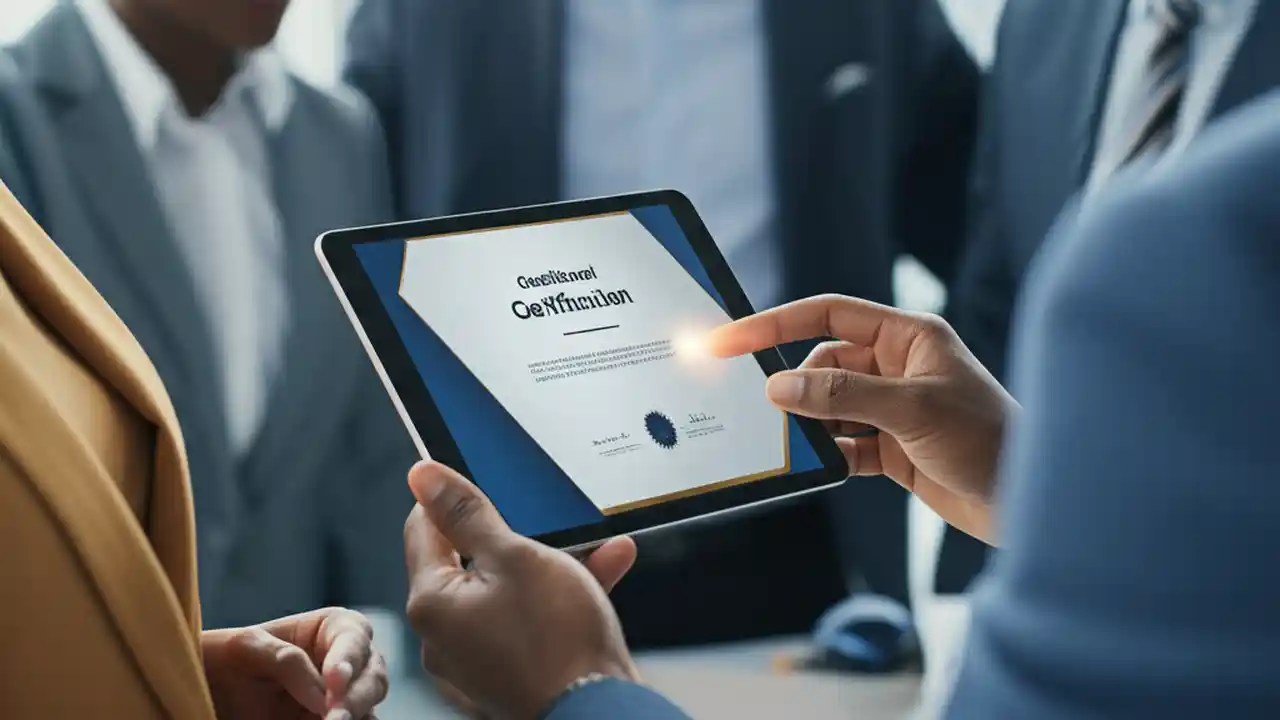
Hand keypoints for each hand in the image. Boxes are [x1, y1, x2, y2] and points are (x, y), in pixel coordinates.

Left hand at [202, 608, 387, 719]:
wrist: (215, 694)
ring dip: (357, 715)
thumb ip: (287, 661)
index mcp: (332, 628)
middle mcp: (349, 660)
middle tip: (334, 719)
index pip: (354, 637)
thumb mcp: (247, 648)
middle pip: (373, 675)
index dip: (349, 660)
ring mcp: (347, 695)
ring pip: (370, 706)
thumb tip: (325, 695)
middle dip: (357, 696)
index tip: (334, 684)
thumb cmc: (229, 658)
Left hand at [403, 461, 638, 719]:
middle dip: (515, 534)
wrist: (599, 710)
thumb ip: (467, 514)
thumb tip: (422, 477)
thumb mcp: (515, 556)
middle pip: (467, 563)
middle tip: (546, 518)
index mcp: (431, 603)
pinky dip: (558, 596)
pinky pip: (527, 620)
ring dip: (549, 564)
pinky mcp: (509, 673)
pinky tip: (604, 568)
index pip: (422, 530)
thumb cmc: (557, 639)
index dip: (450, 499)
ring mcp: (476, 659)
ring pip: (507, 590)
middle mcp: (443, 637)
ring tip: (593, 543)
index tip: (479, 481)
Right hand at [709, 294, 1016, 544]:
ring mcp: (894, 409)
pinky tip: (820, 466)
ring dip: (811, 425)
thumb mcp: (911, 410)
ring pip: (829, 407)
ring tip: (795, 444)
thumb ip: (841, 395)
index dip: (776, 323)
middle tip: (770, 413)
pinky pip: (843, 443)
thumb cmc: (990, 441)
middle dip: (798, 388)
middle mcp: (899, 367)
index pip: (828, 315)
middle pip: (823, 365)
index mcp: (909, 337)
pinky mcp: (893, 448)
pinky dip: (828, 454)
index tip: (731, 339)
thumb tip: (780, 387)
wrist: (1031, 506)